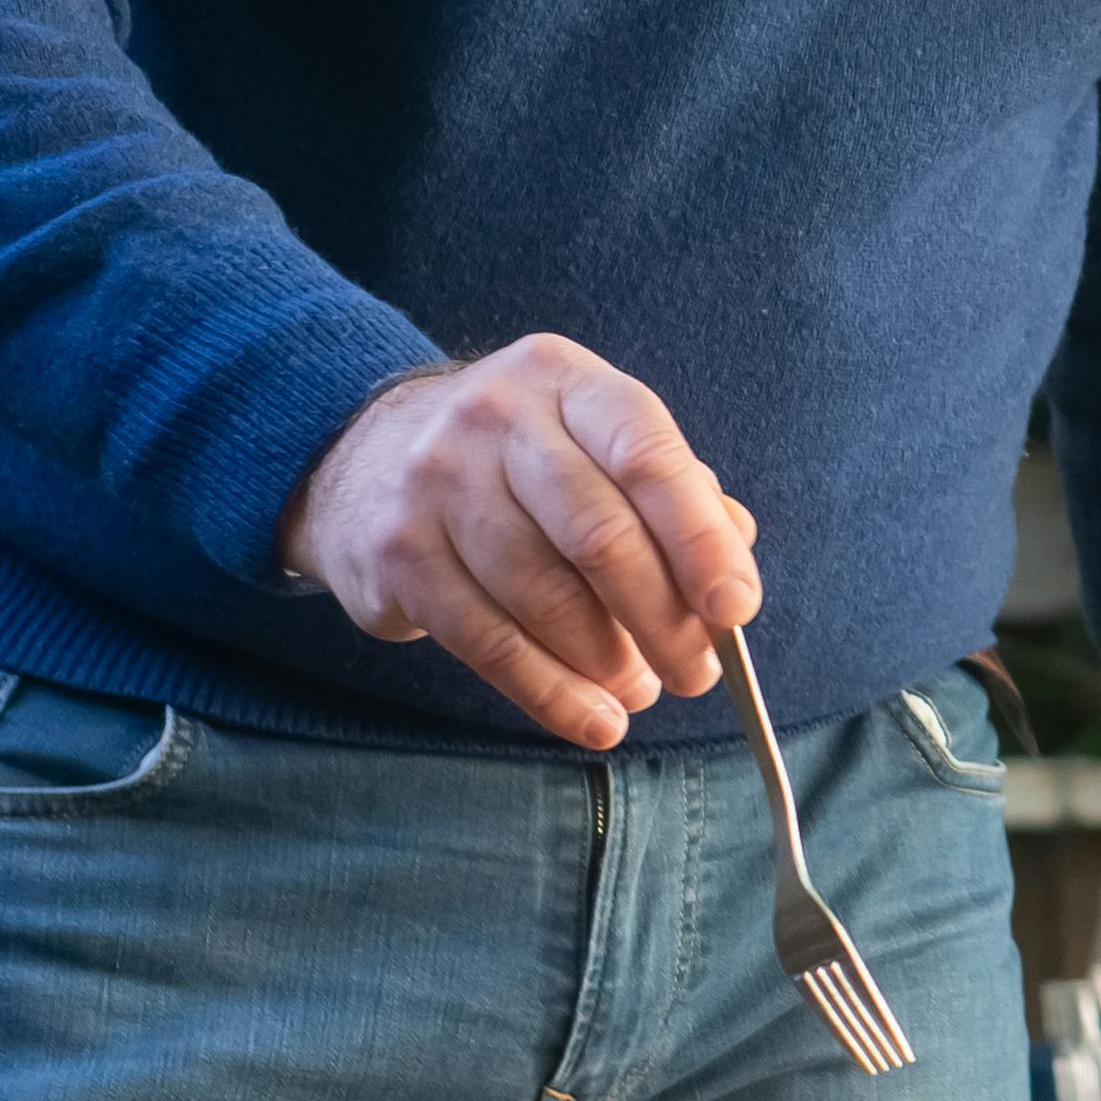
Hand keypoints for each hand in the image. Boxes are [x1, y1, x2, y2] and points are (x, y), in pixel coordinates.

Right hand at [281, 334, 758, 750]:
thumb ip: (673, 495)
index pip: (647, 456)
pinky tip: (592, 718)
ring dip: (607, 662)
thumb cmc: (517, 460)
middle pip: (598, 535)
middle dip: (663, 618)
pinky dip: (551, 693)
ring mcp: (435, 485)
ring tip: (641, 689)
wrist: (363, 454)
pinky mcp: (396, 557)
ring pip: (544, 597)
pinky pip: (489, 643)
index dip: (699, 539)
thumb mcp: (593, 441)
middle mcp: (495, 421)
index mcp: (564, 381)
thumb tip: (731, 573)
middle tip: (697, 672)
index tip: (736, 608)